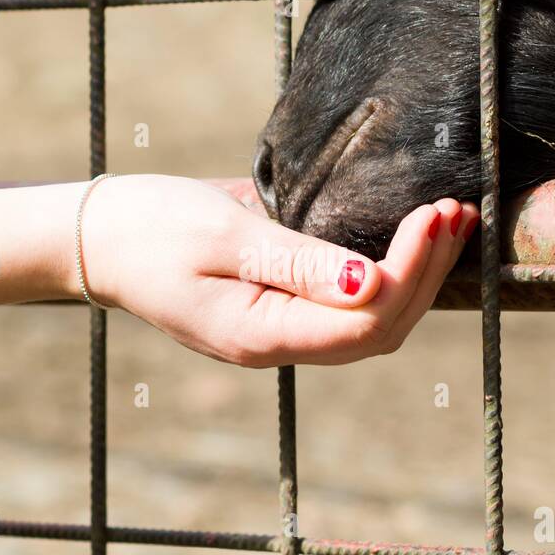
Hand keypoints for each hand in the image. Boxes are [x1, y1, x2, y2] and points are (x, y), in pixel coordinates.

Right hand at [80, 174, 477, 366]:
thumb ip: (299, 262)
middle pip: (381, 330)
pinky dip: (388, 272)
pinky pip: (348, 304)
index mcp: (262, 335)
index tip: (433, 214)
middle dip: (427, 273)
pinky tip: (409, 237)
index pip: (366, 322)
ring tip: (449, 221)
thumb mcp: (223, 235)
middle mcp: (279, 343)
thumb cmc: (149, 228)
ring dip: (417, 275)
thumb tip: (375, 284)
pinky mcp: (280, 305)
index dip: (411, 273)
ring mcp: (280, 329)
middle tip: (458, 211)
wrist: (97, 238)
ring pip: (372, 322)